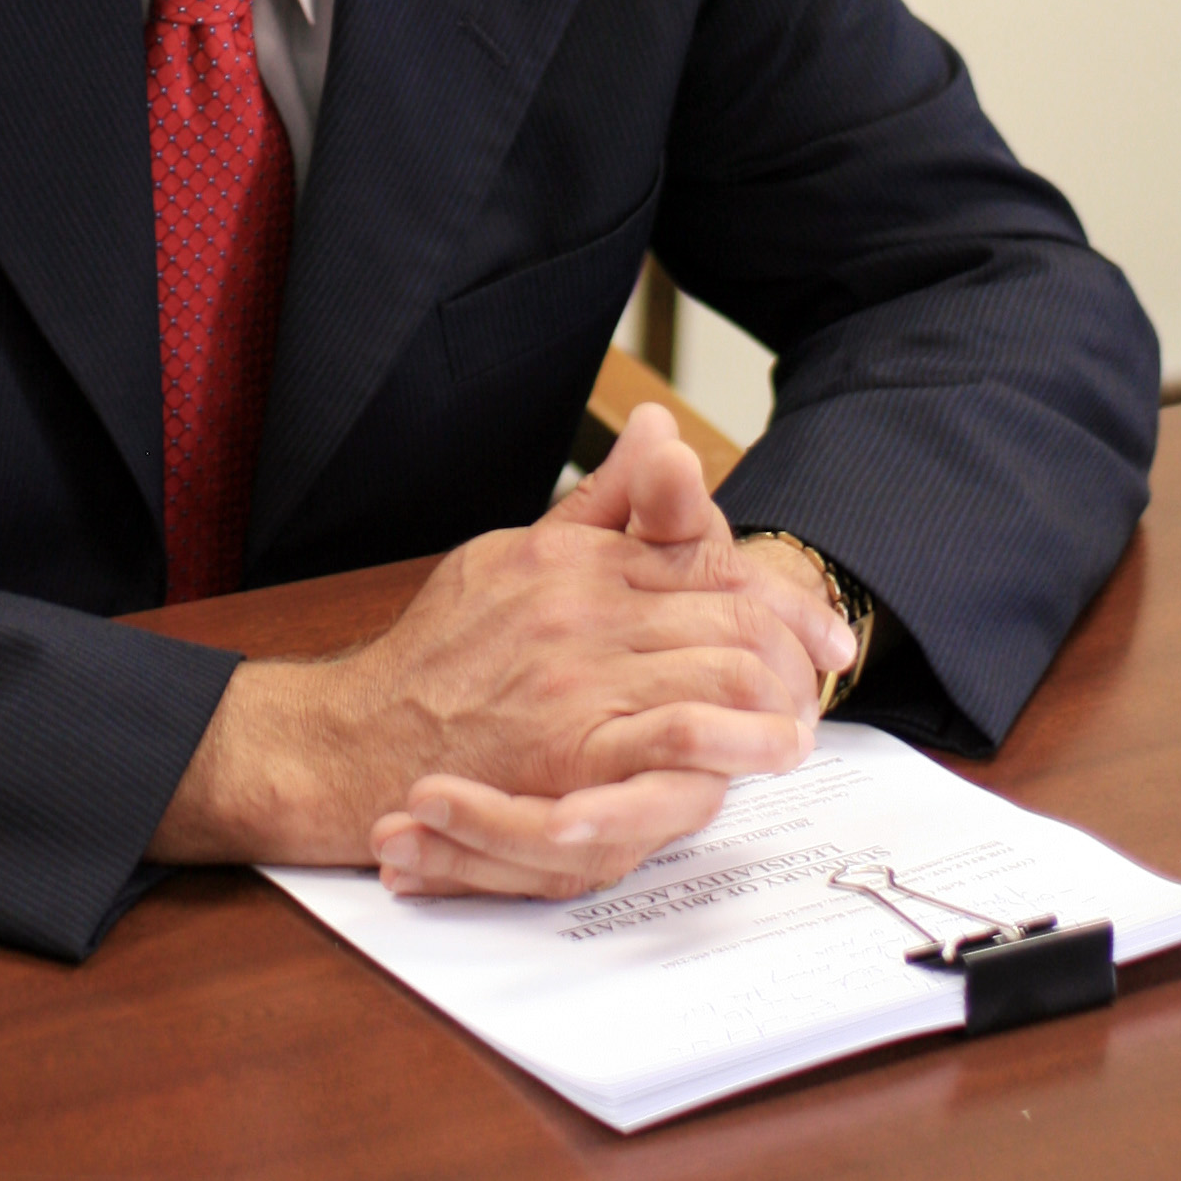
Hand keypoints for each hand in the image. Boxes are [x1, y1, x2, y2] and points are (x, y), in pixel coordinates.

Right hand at [149, 402, 853, 898]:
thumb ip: (600, 504)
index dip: (777, 594)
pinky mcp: (573, 753)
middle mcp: (582, 606)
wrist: (357, 741)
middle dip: (791, 647)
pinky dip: (737, 741)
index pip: (703, 558)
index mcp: (573, 559)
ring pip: (720, 669)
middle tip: (823, 676)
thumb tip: (661, 427)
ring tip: (804, 718)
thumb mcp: (512, 554)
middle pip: (727, 613)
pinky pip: (678, 736)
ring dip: (778, 696)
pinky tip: (766, 753)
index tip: (819, 631)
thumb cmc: (437, 657)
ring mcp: (579, 678)